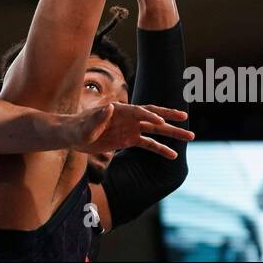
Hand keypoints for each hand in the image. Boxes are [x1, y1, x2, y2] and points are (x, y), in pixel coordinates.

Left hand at [68, 102, 193, 158]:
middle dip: (169, 117)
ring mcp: (130, 128)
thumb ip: (98, 118)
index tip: (160, 122)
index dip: (149, 115)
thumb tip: (110, 107)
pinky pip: (148, 144)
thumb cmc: (77, 128)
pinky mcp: (128, 140)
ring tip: (190, 136)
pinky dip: (160, 149)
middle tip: (185, 118)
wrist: (72, 136)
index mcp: (119, 110)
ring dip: (171, 133)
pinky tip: (173, 155)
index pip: (138, 111)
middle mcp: (128, 117)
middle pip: (152, 115)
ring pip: (155, 130)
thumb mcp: (86, 125)